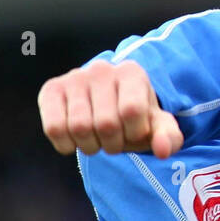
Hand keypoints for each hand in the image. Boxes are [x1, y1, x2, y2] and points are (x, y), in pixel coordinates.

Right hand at [38, 59, 184, 157]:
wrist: (107, 104)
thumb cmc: (136, 118)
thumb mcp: (157, 126)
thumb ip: (168, 138)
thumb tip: (163, 151)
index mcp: (132, 73)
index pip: (132, 110)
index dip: (135, 133)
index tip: (136, 132)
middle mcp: (101, 69)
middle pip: (106, 123)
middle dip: (114, 144)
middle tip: (115, 142)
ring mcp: (74, 78)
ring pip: (79, 128)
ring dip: (91, 147)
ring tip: (98, 141)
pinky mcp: (51, 90)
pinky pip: (54, 128)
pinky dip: (67, 145)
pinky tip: (76, 140)